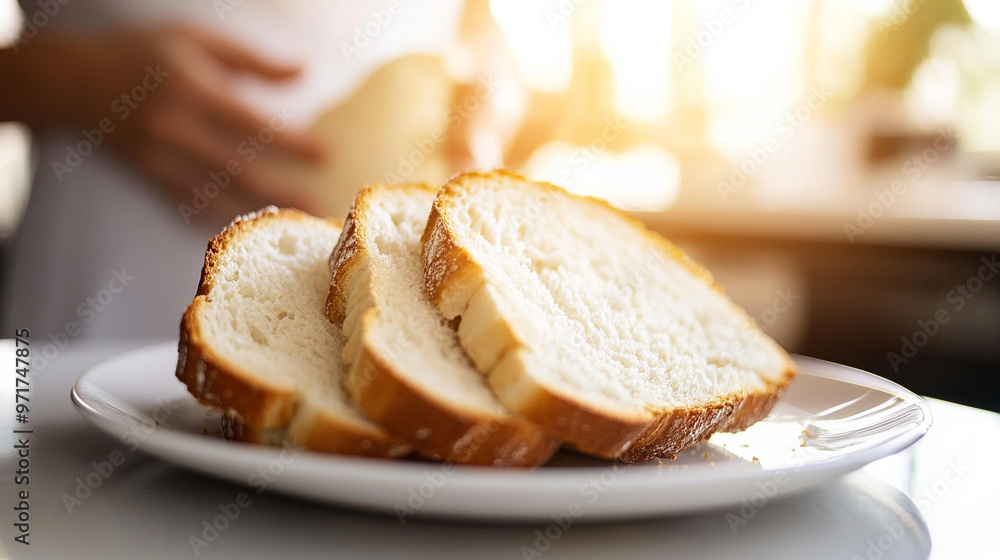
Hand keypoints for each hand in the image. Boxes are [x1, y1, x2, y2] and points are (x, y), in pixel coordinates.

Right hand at [4, 24, 325, 220]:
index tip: (326, 155)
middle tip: (320, 205)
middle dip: (283, 189)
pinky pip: (187, 201)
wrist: (74, 78)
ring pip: (217, 191)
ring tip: (294, 222)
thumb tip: (304, 72)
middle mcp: (175, 126)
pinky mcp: (147, 173)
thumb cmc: (145, 52)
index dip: (291, 142)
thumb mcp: (196, 40)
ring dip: (258, 209)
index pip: (252, 123)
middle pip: (240, 167)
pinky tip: (246, 226)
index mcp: (192, 88)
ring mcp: (158, 154)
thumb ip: (250, 60)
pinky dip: (218, 214)